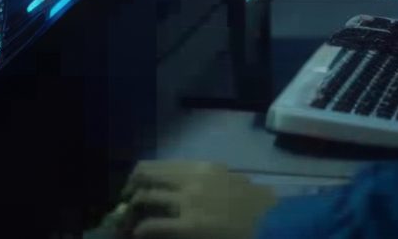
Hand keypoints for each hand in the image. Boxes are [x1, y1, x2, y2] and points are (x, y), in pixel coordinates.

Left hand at [109, 159, 279, 238]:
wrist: (273, 223)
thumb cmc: (256, 207)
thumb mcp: (230, 183)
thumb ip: (207, 182)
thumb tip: (184, 190)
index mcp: (200, 168)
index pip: (156, 166)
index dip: (138, 178)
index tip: (133, 190)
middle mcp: (190, 178)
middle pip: (144, 175)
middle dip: (128, 191)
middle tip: (124, 207)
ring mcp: (188, 201)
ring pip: (143, 197)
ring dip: (131, 212)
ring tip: (128, 225)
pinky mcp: (189, 226)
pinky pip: (153, 225)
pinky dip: (141, 230)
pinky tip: (140, 236)